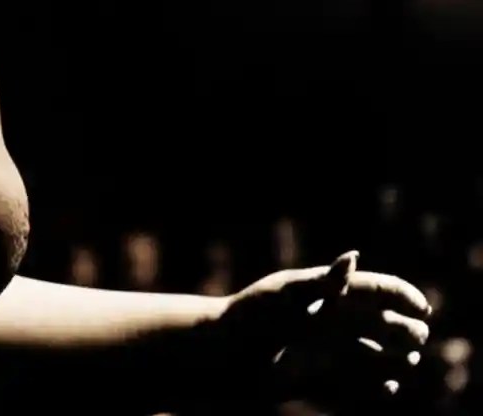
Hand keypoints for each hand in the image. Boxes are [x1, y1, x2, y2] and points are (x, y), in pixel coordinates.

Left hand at [212, 251, 431, 406]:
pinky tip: (388, 387)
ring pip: (378, 355)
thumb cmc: (251, 316)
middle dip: (405, 329)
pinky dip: (378, 387)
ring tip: (404, 361)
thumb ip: (324, 280)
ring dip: (397, 358)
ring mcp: (329, 351)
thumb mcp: (286, 293)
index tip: (421, 308)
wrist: (222, 353)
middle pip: (384, 323)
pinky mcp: (321, 379)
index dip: (402, 295)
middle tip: (416, 337)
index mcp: (327, 294)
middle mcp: (333, 321)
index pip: (376, 289)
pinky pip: (359, 385)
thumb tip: (354, 255)